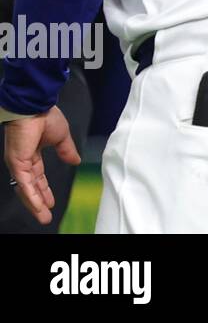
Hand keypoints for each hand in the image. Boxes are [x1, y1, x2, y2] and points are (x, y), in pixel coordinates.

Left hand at [3, 107, 80, 225]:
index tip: (52, 202)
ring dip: (35, 204)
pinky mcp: (17, 163)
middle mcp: (23, 161)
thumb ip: (67, 150)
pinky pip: (24, 183)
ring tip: (43, 217)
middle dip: (39, 202)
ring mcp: (18, 163)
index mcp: (32, 154)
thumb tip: (75, 161)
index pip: (38, 178)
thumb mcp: (62, 136)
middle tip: (46, 216)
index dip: (45, 190)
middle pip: (31, 187)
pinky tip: (38, 204)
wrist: (37, 105)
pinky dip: (31, 195)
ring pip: (26, 189)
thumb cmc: (46, 115)